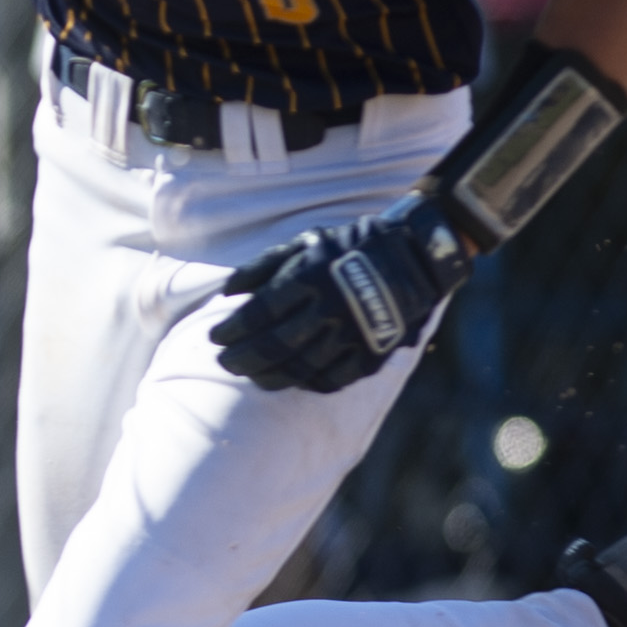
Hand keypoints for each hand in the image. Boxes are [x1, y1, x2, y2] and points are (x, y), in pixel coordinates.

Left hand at [214, 191, 474, 393]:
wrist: (412, 257)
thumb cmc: (345, 250)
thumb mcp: (302, 244)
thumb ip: (261, 267)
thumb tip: (225, 292)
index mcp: (309, 278)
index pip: (259, 313)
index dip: (232, 329)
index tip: (213, 337)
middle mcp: (329, 308)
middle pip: (275, 345)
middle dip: (242, 358)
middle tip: (223, 363)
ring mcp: (352, 335)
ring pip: (301, 367)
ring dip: (269, 376)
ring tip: (250, 376)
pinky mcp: (372, 355)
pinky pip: (333, 379)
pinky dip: (307, 382)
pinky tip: (290, 380)